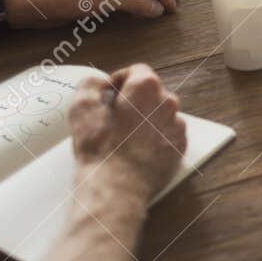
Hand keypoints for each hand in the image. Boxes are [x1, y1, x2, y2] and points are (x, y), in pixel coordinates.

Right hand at [69, 64, 185, 198]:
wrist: (115, 188)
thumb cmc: (99, 147)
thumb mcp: (81, 106)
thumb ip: (91, 84)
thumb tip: (100, 83)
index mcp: (147, 87)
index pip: (136, 71)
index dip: (119, 81)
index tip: (108, 96)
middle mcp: (168, 102)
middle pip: (150, 93)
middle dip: (133, 101)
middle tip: (113, 118)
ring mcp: (177, 126)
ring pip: (160, 114)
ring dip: (144, 120)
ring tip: (124, 137)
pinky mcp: (179, 148)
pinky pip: (166, 134)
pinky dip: (154, 138)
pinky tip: (136, 150)